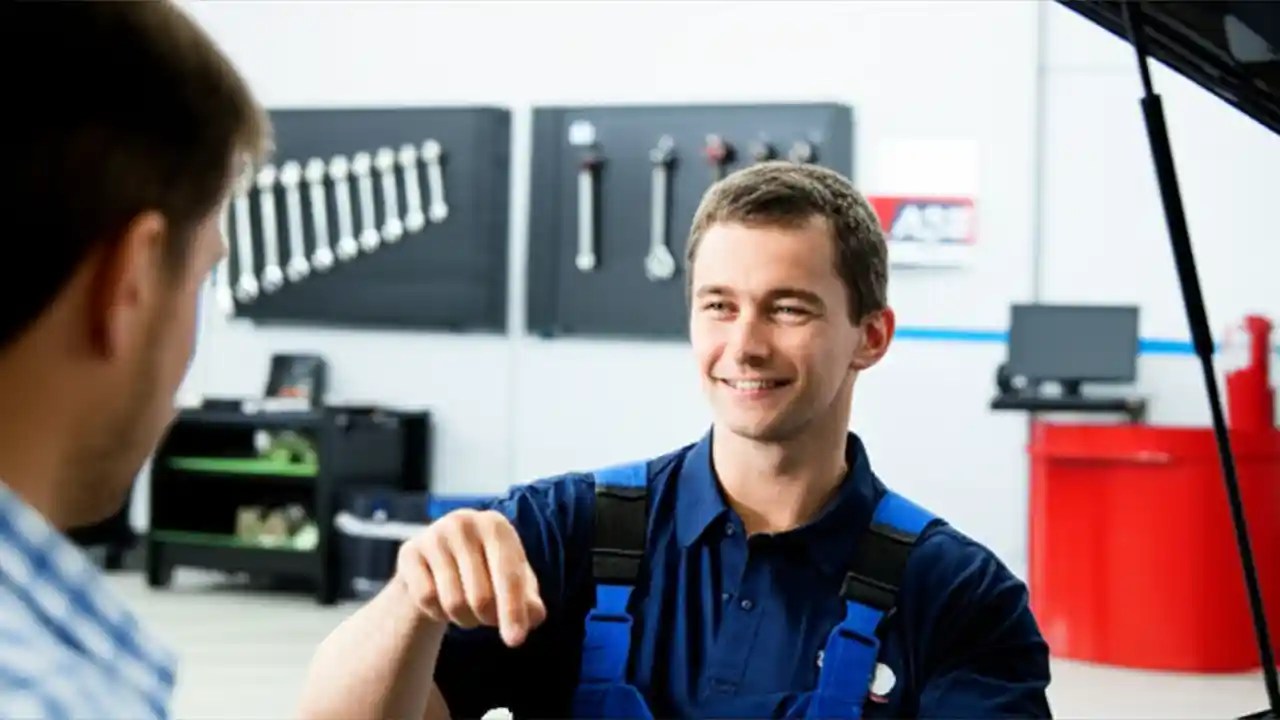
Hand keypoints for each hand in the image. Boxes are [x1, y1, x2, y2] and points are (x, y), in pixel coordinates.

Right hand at [396, 509, 546, 647]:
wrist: (440, 558)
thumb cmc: (488, 571)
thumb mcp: (514, 584)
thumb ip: (530, 603)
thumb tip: (535, 616)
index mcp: (496, 526)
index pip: (509, 576)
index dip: (513, 612)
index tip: (515, 642)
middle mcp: (464, 523)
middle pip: (481, 597)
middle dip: (487, 618)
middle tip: (487, 617)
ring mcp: (434, 535)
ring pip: (453, 603)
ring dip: (464, 618)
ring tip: (467, 607)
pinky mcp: (409, 552)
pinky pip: (426, 600)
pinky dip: (437, 612)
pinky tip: (442, 600)